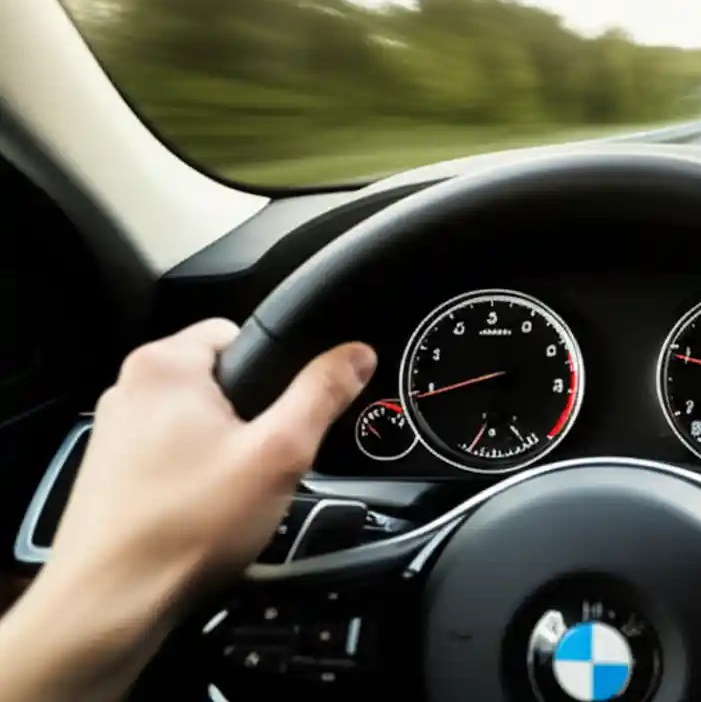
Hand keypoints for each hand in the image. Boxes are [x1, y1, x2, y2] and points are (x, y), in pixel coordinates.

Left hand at [0, 319, 373, 700]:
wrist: (114, 602)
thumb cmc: (185, 528)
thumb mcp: (279, 454)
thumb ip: (322, 395)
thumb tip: (355, 355)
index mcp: (166, 365)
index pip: (240, 332)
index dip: (276, 373)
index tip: (286, 416)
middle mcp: (130, 388)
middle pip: (220, 381)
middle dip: (250, 419)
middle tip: (262, 465)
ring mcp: (114, 431)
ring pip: (196, 422)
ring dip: (222, 450)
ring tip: (231, 496)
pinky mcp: (110, 470)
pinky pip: (171, 455)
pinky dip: (193, 477)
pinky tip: (203, 513)